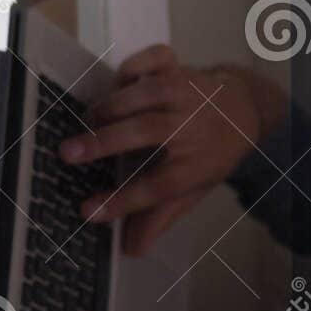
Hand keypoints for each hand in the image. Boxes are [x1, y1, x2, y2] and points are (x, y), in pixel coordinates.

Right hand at [58, 45, 285, 255]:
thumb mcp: (191, 188)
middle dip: (103, 143)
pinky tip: (116, 86)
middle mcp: (194, 126)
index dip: (121, 201)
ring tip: (84, 124)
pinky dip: (130, 69)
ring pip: (145, 94)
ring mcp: (186, 91)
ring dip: (109, 108)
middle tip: (67, 154)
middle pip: (147, 133)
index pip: (158, 187)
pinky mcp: (178, 67)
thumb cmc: (207, 153)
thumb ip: (160, 216)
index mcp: (198, 164)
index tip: (87, 211)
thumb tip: (131, 250)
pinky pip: (152, 60)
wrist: (243, 109)